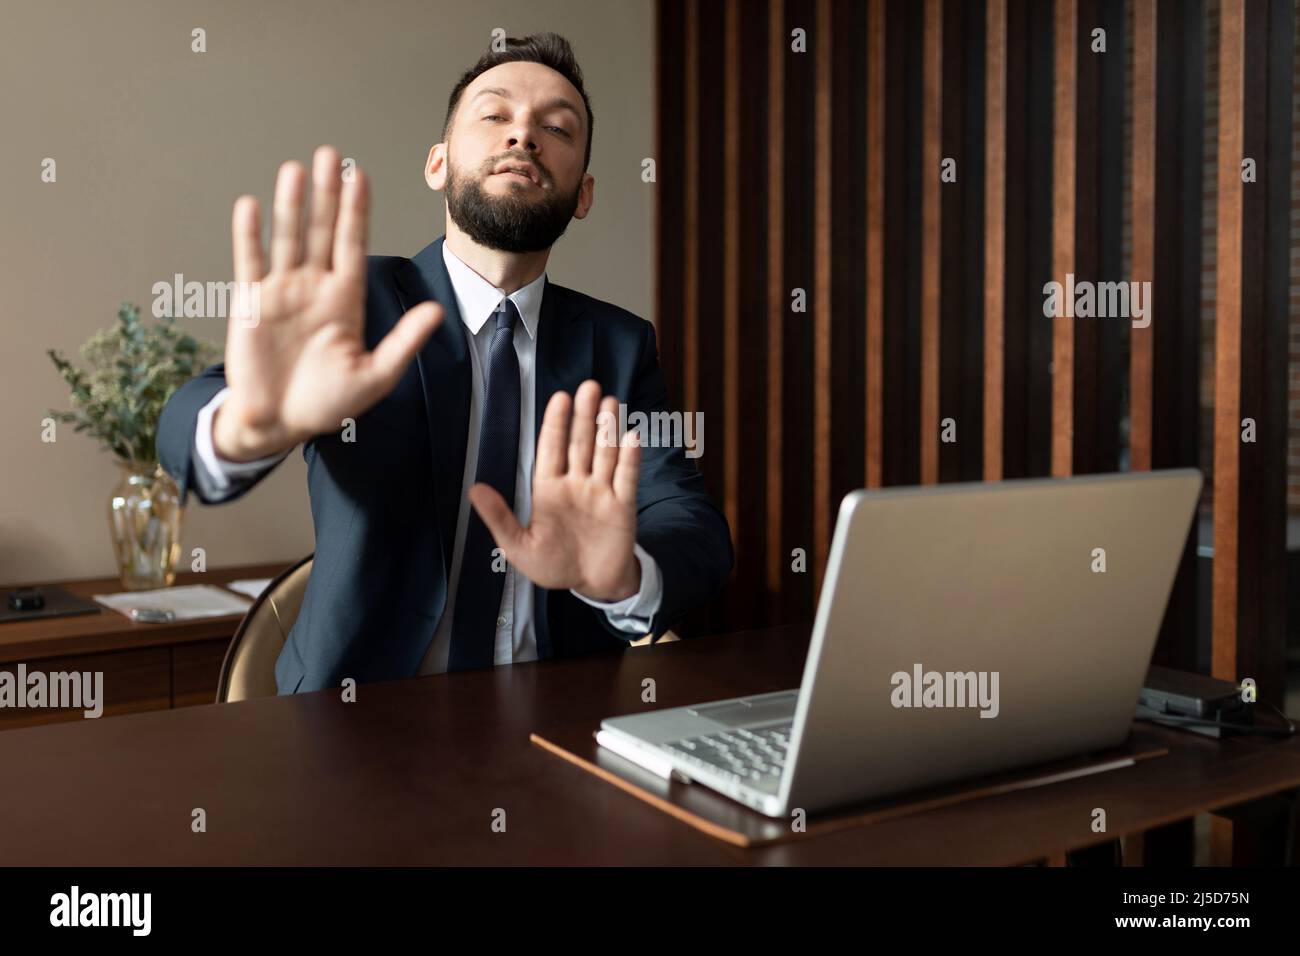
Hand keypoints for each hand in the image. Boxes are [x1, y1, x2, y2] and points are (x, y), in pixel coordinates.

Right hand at [214, 145, 443, 460]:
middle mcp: (315, 287)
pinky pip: (250, 262)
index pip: (353, 244)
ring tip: (296, 170)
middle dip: (328, 194)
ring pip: (288, 238)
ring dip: (291, 205)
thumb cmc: (328, 403)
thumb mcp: (375, 376)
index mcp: (346, 299)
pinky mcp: (252, 302)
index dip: (357, 211)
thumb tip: (436, 312)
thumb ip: (404, 342)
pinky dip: (250, 235)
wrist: (280, 423)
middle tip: (330, 155)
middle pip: (322, 231)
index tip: (360, 176)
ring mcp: (283, 291)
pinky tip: (251, 206)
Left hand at [468, 381, 642, 601]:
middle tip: (589, 387)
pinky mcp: (623, 506)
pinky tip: (630, 436)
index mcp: (549, 489)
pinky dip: (630, 459)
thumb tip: (474, 489)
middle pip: (581, 444)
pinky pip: (627, 478)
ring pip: (605, 454)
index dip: (556, 424)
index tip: (559, 398)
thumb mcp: (519, 546)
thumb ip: (499, 517)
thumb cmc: (553, 566)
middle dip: (584, 416)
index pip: (552, 449)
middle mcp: (576, 484)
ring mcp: (601, 492)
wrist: (592, 585)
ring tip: (611, 402)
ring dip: (607, 429)